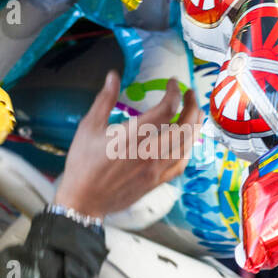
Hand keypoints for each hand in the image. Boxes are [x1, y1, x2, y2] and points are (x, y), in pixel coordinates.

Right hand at [54, 70, 198, 219]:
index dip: (173, 92)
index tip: (171, 82)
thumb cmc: (82, 163)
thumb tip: (113, 76)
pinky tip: (187, 141)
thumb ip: (104, 100)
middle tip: (190, 93)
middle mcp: (148, 152)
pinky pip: (180, 164)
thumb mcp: (88, 127)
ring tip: (195, 112)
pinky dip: (188, 149)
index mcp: (131, 136)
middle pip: (183, 127)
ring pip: (186, 145)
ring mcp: (155, 169)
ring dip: (195, 126)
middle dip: (192, 106)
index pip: (165, 110)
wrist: (84, 200)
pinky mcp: (156, 181)